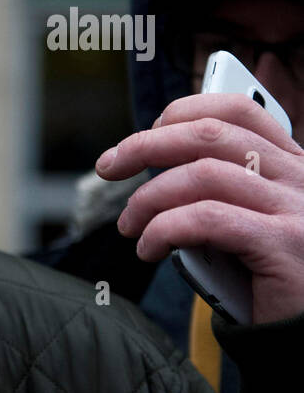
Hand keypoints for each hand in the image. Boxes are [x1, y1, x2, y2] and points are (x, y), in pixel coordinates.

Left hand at [96, 93, 303, 323]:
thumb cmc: (270, 282)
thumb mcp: (247, 224)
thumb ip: (220, 192)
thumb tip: (154, 170)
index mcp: (292, 164)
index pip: (238, 110)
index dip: (182, 113)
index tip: (144, 135)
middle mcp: (301, 177)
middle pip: (210, 134)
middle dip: (145, 145)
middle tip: (108, 167)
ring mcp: (298, 208)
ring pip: (201, 175)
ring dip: (148, 199)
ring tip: (130, 227)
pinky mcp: (285, 244)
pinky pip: (206, 219)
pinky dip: (164, 229)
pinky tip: (150, 249)